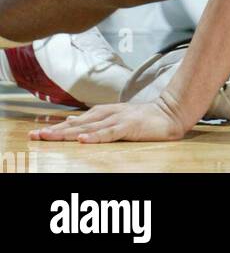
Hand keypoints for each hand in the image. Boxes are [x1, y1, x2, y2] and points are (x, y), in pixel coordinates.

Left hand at [29, 93, 189, 143]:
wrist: (171, 112)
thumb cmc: (145, 119)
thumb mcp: (119, 120)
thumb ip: (99, 122)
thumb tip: (74, 125)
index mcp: (105, 113)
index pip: (77, 121)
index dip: (58, 126)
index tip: (38, 133)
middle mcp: (108, 113)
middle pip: (77, 124)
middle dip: (55, 130)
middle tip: (35, 136)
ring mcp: (118, 119)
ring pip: (88, 127)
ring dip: (68, 133)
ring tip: (50, 137)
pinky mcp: (129, 126)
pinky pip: (109, 133)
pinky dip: (95, 136)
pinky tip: (83, 140)